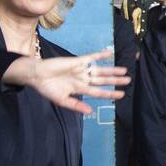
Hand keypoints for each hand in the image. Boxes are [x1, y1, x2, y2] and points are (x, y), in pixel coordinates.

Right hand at [6, 48, 129, 115]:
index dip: (110, 93)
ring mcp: (81, 69)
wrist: (36, 75)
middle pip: (102, 80)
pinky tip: (109, 53)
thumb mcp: (62, 100)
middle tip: (129, 81)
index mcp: (80, 89)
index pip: (98, 92)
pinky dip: (100, 55)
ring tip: (124, 70)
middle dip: (115, 81)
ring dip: (112, 70)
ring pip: (100, 70)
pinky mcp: (77, 61)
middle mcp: (83, 79)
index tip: (122, 94)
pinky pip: (91, 57)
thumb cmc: (47, 89)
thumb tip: (90, 112)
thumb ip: (76, 105)